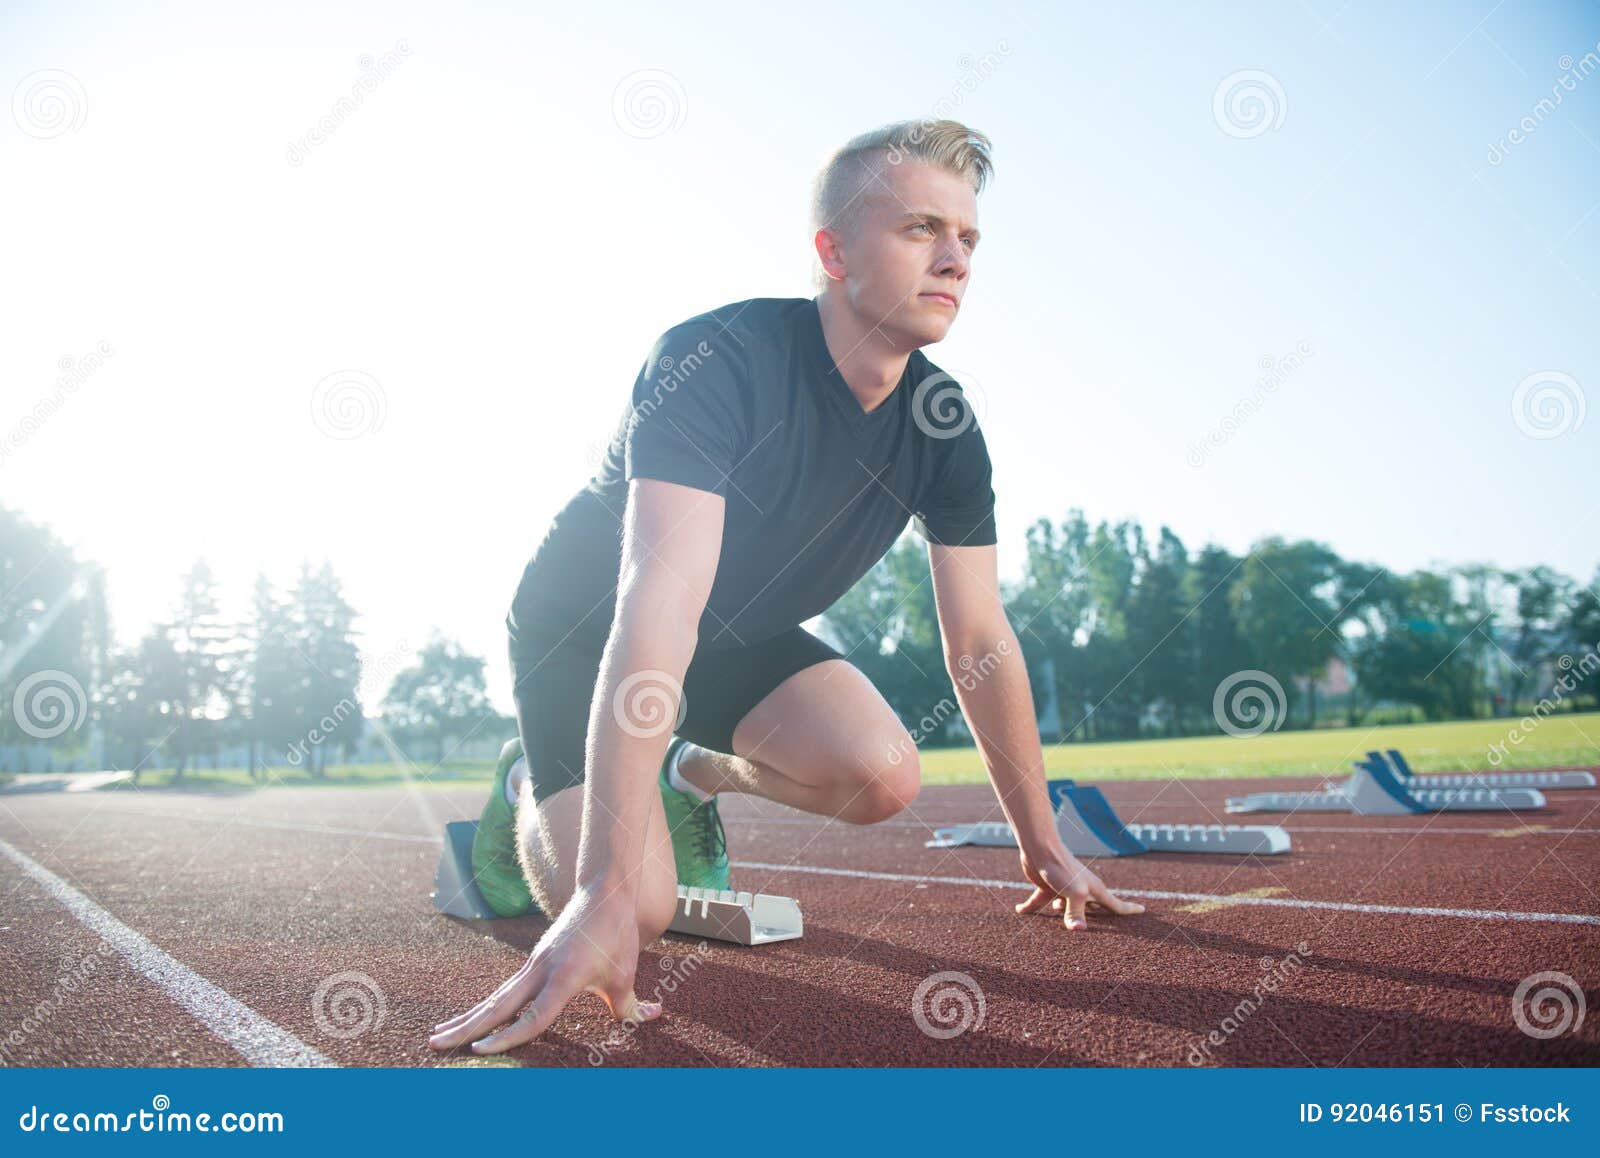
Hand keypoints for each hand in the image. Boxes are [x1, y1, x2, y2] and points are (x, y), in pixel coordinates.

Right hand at [428, 885, 659, 1054]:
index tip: (481, 1052)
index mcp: (564, 976)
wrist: (605, 890)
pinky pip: (505, 989)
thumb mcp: (626, 973)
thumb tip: (650, 1018)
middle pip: (497, 1006)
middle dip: (466, 1027)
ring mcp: (534, 964)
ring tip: (437, 1036)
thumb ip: (631, 1005)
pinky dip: (485, 1006)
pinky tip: (471, 1018)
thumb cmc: (616, 932)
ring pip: (495, 997)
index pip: (533, 1016)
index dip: (509, 1037)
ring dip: (466, 1017)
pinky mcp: (534, 960)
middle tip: (434, 1044)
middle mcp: (541, 970)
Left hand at [1014, 844, 1144, 930]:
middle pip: (1092, 909)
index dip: (1130, 910)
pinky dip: (1030, 907)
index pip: (1116, 905)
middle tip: (1108, 928)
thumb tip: (1079, 931)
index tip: (1143, 910)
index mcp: (1094, 891)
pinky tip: (1019, 910)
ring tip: (1057, 917)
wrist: (1040, 848)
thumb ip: (1076, 913)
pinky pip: (1039, 901)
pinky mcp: (1047, 887)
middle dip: (1097, 917)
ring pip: (1066, 909)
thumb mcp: (1073, 893)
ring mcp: (1064, 890)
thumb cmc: (1062, 868)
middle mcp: (1081, 891)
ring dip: (1062, 916)